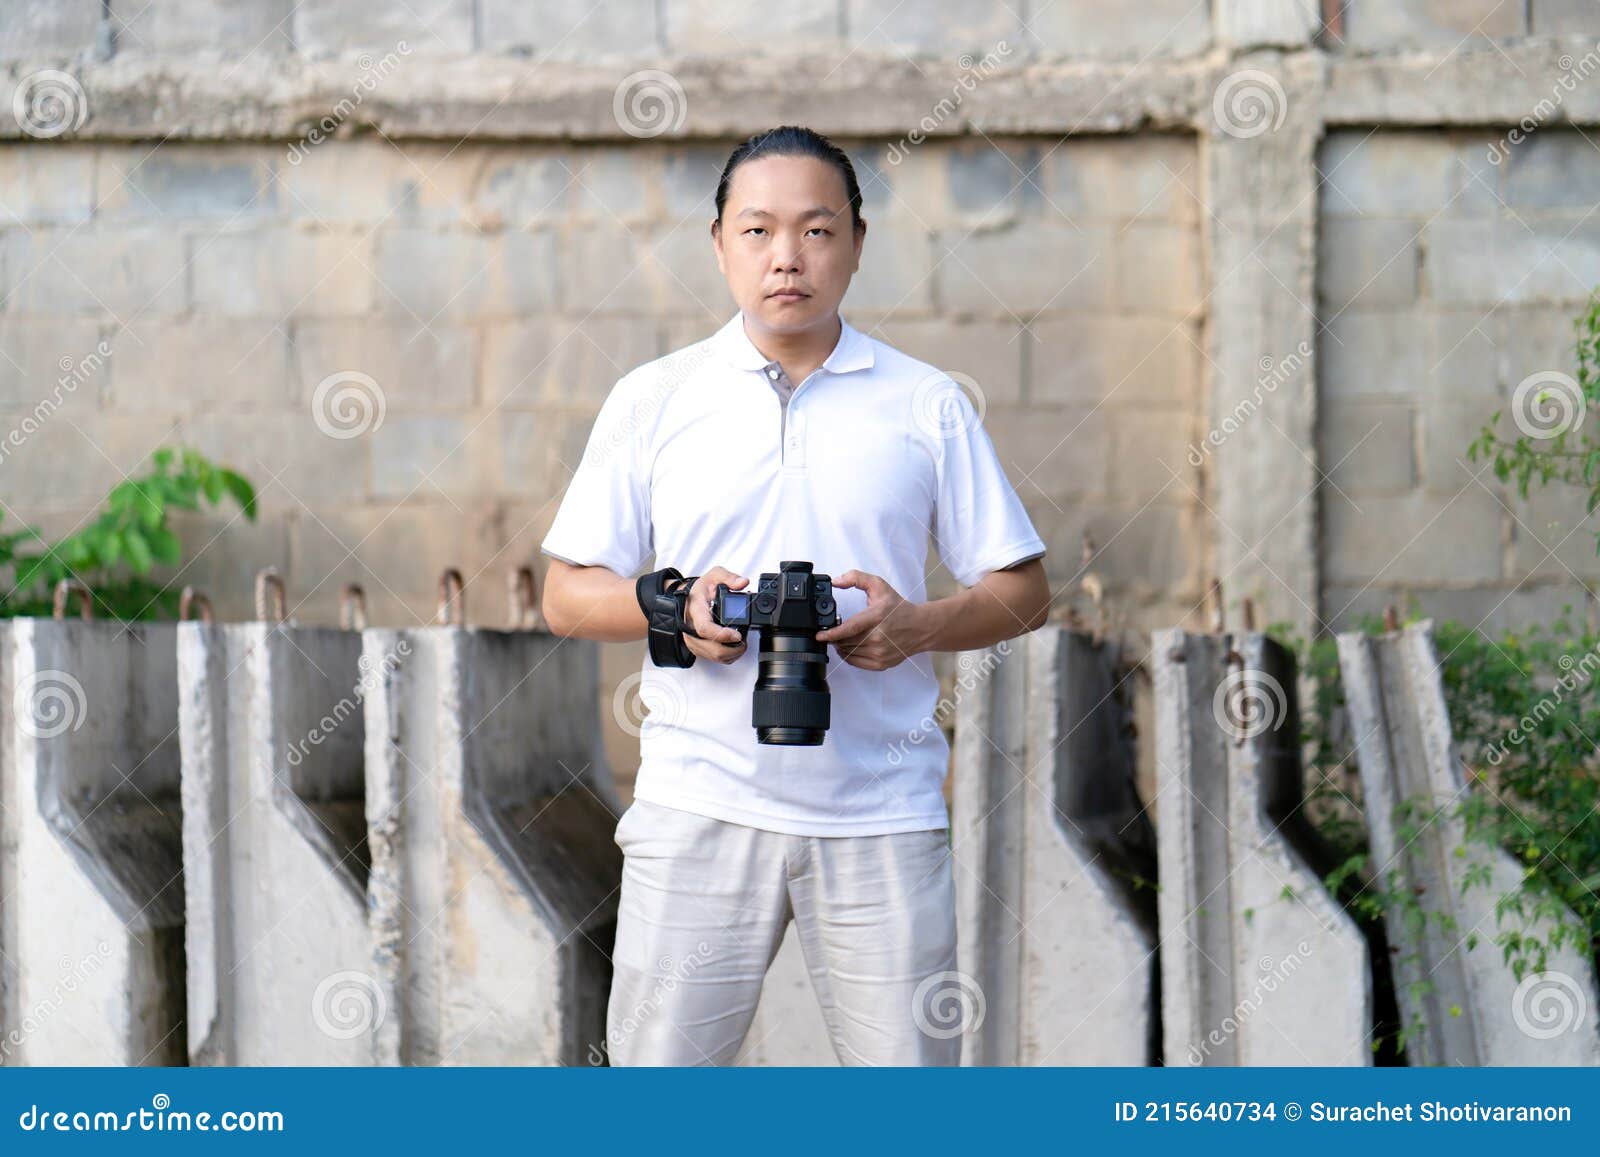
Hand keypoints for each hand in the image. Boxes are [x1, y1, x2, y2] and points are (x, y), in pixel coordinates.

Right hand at [683, 567, 747, 664]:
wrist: (688, 600)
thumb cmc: (699, 591)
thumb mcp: (713, 576)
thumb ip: (729, 577)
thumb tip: (742, 582)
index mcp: (695, 610)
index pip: (705, 628)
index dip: (722, 635)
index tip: (737, 634)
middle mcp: (691, 628)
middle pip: (713, 648)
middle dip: (733, 648)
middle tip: (744, 640)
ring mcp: (693, 640)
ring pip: (714, 656)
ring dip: (732, 653)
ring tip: (741, 643)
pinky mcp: (696, 647)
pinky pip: (713, 658)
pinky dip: (727, 656)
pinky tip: (733, 647)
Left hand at [814, 570, 928, 670]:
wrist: (920, 628)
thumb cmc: (898, 608)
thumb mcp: (879, 586)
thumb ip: (856, 578)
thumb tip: (836, 580)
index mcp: (877, 617)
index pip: (850, 628)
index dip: (832, 633)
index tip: (820, 635)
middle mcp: (879, 637)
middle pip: (846, 641)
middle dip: (835, 636)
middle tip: (834, 630)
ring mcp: (881, 653)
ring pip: (849, 653)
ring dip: (840, 645)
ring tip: (842, 637)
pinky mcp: (881, 664)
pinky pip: (856, 662)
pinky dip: (848, 655)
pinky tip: (849, 646)